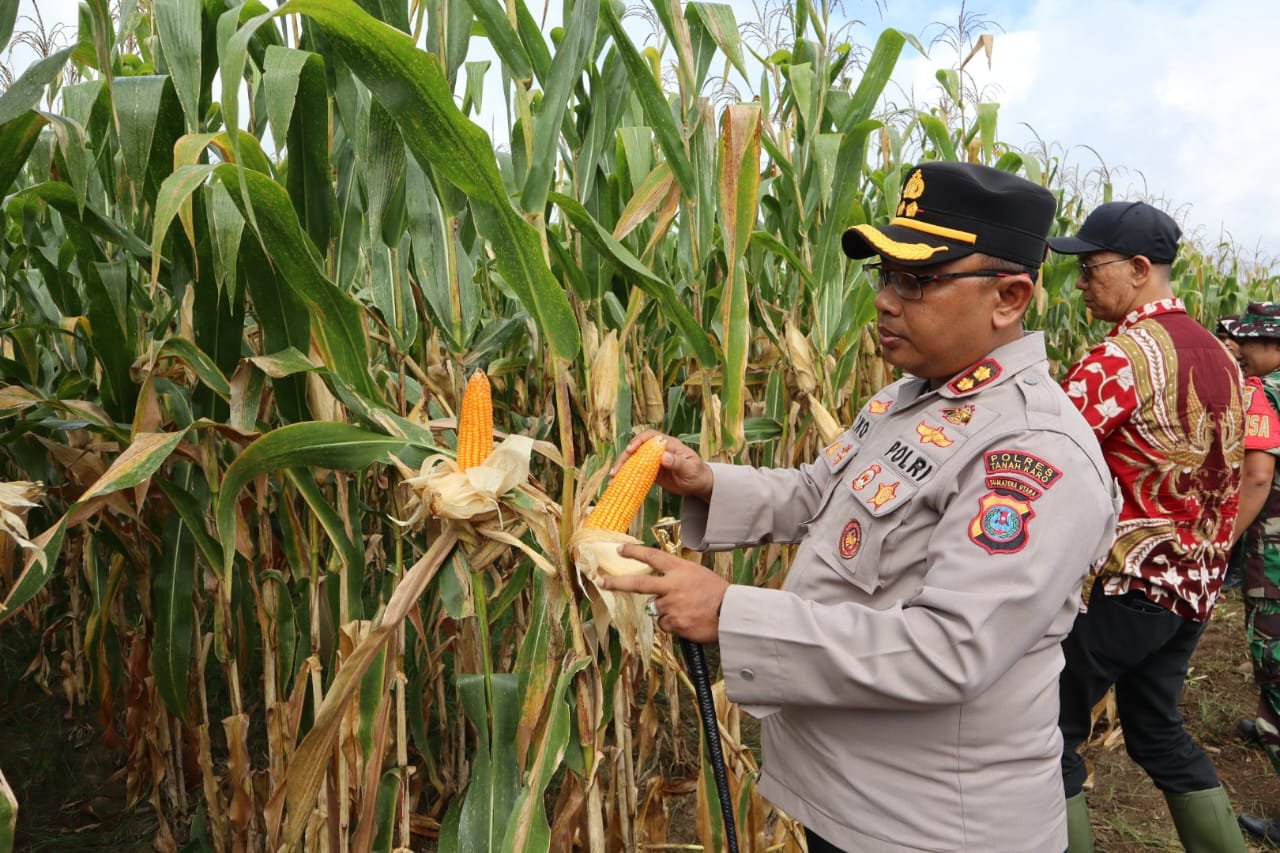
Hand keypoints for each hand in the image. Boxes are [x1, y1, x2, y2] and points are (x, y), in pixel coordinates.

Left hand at [598, 544, 729, 642]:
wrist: (732, 614)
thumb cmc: (718, 593)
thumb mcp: (697, 573)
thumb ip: (677, 575)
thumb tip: (660, 582)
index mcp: (680, 568)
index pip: (652, 556)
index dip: (634, 552)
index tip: (620, 549)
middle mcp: (672, 585)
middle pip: (637, 583)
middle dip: (616, 582)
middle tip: (601, 581)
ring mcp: (671, 605)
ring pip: (655, 608)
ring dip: (665, 610)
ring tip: (686, 609)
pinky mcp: (673, 623)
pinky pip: (664, 624)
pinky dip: (672, 623)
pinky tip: (687, 620)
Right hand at [612, 429, 713, 501]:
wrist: (699, 484)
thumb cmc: (697, 473)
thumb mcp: (690, 468)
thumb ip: (677, 462)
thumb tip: (663, 456)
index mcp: (668, 444)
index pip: (650, 437)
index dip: (639, 441)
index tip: (631, 450)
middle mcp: (658, 451)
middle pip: (637, 449)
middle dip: (625, 458)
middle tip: (616, 471)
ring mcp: (653, 461)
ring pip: (634, 460)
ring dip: (623, 468)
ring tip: (613, 478)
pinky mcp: (651, 472)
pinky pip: (637, 472)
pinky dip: (628, 476)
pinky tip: (620, 483)